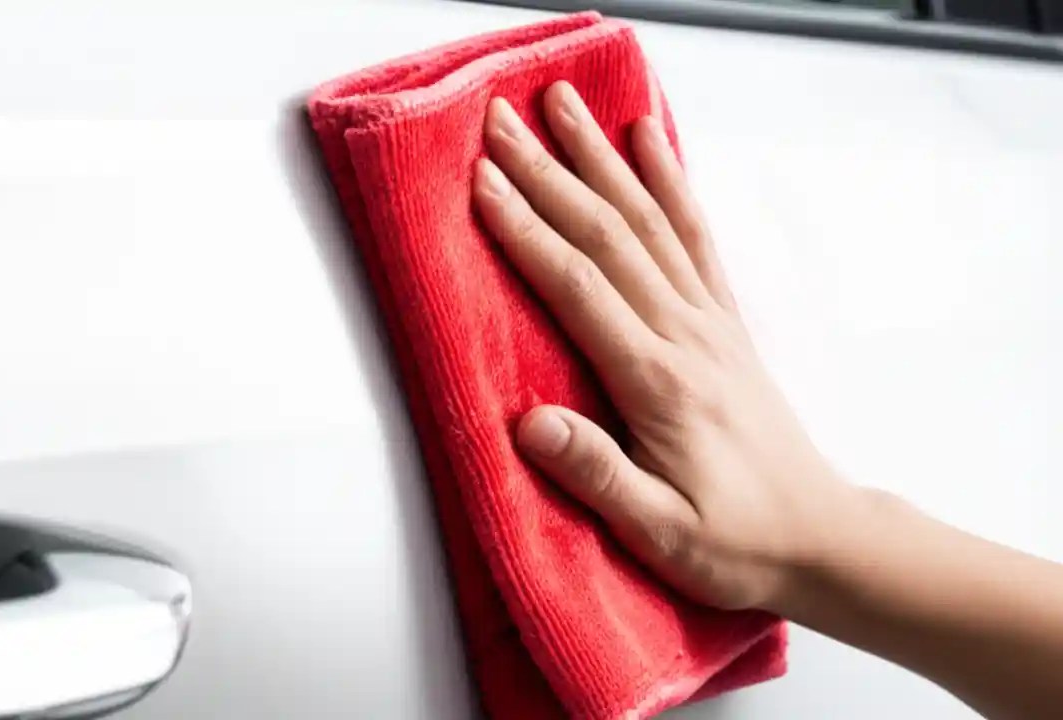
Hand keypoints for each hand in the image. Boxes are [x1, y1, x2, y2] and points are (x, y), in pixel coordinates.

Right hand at [472, 82, 856, 612]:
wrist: (822, 538)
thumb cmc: (736, 543)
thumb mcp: (659, 533)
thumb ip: (596, 474)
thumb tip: (529, 424)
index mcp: (658, 381)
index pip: (579, 286)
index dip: (526, 231)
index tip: (483, 181)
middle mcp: (685, 334)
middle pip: (608, 234)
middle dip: (549, 172)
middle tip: (501, 120)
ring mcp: (710, 321)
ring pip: (648, 220)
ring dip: (600, 158)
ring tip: (565, 105)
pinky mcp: (724, 322)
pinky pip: (694, 235)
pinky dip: (670, 182)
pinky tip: (651, 141)